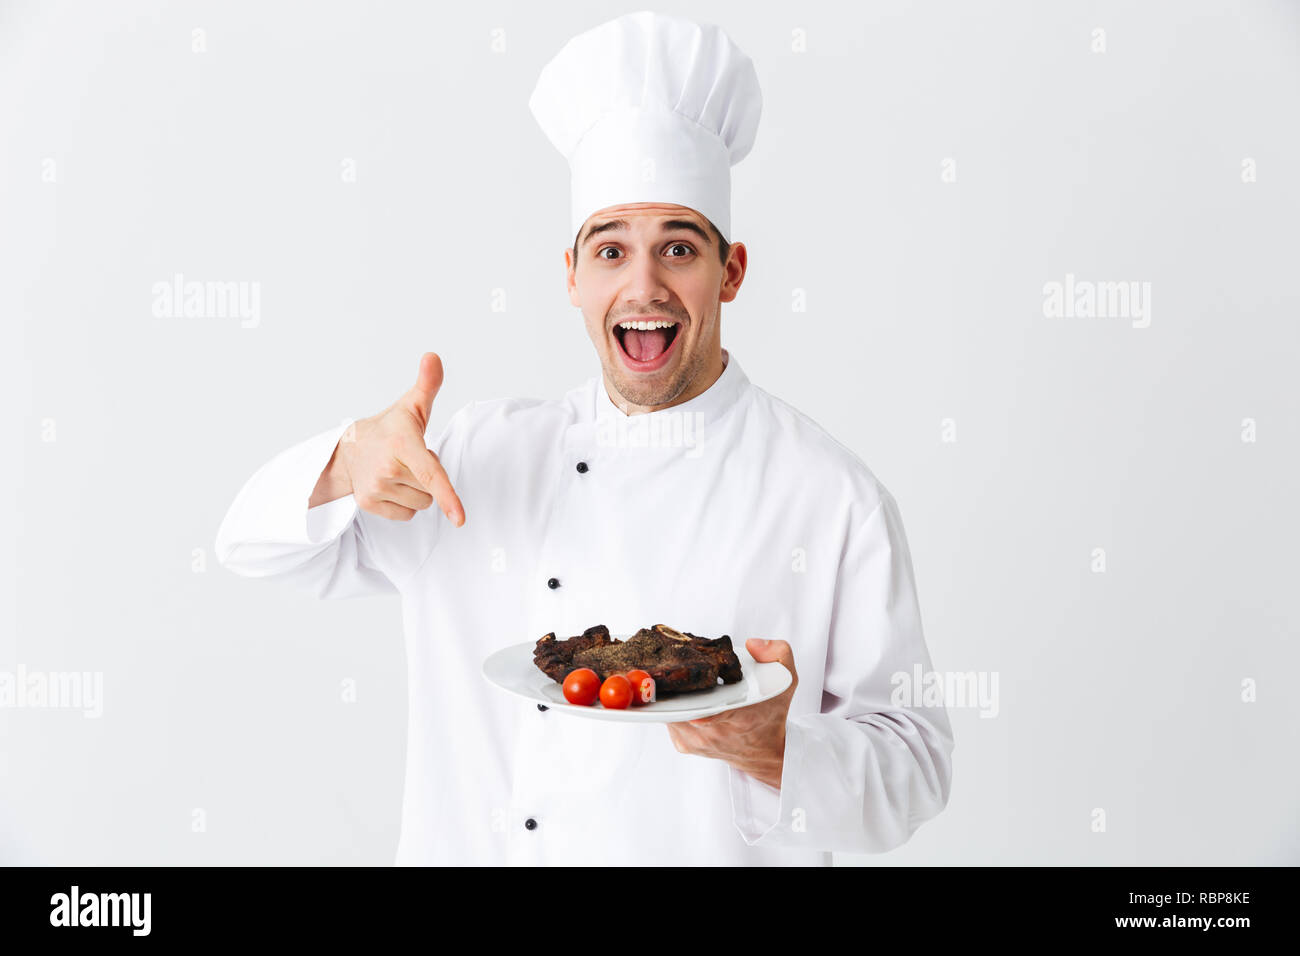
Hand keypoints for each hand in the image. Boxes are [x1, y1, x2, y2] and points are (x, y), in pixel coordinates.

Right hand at [310, 352, 464, 524]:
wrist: (349, 448)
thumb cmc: (391, 427)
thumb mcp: (411, 405)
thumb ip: (428, 384)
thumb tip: (433, 356)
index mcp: (402, 443)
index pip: (430, 474)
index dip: (448, 496)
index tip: (460, 518)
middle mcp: (387, 468)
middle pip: (432, 490)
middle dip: (428, 477)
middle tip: (409, 458)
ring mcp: (376, 488)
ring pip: (422, 504)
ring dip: (417, 491)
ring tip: (400, 470)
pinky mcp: (369, 504)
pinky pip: (407, 515)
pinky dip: (405, 503)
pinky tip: (392, 485)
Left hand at [666, 638, 797, 789]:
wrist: (763, 752)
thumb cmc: (771, 713)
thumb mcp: (786, 680)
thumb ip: (779, 654)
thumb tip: (753, 644)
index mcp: (741, 717)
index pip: (715, 713)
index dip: (696, 700)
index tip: (686, 689)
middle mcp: (715, 734)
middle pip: (683, 707)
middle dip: (676, 686)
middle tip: (671, 667)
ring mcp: (697, 741)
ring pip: (671, 712)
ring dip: (670, 694)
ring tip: (673, 677)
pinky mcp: (684, 744)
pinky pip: (668, 719)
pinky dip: (670, 705)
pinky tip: (677, 694)